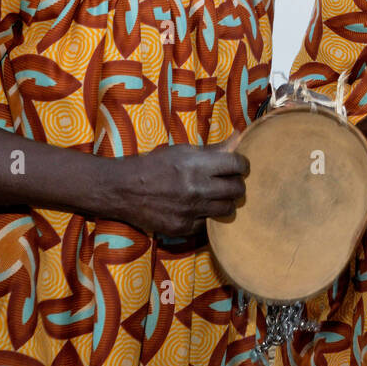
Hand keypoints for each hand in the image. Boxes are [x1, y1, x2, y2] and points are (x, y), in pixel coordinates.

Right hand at [107, 140, 249, 236]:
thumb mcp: (181, 151)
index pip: (237, 165)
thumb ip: (212, 149)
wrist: (123, 189)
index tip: (239, 166)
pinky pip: (210, 223)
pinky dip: (208, 216)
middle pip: (237, 190)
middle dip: (237, 184)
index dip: (242, 165)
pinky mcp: (184, 227)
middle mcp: (196, 189)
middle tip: (230, 182)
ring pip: (228, 209)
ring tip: (217, 196)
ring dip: (226, 201)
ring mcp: (191, 211)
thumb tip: (238, 138)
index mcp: (197, 165)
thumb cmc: (154, 165)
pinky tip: (199, 208)